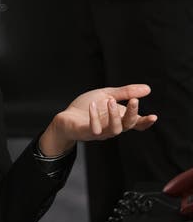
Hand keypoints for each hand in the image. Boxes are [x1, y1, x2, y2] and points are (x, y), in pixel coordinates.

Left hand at [38, 84, 156, 156]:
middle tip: (134, 101)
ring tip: (111, 101)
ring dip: (114, 115)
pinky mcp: (88, 133)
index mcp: (119, 118)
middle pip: (127, 125)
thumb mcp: (107, 94)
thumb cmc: (87, 107)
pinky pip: (95, 129)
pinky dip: (94, 117)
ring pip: (114, 129)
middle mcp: (112, 127)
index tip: (154, 116)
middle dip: (132, 114)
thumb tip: (147, 89)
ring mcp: (101, 132)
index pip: (136, 123)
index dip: (145, 122)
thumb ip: (125, 92)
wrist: (66, 117)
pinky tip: (93, 106)